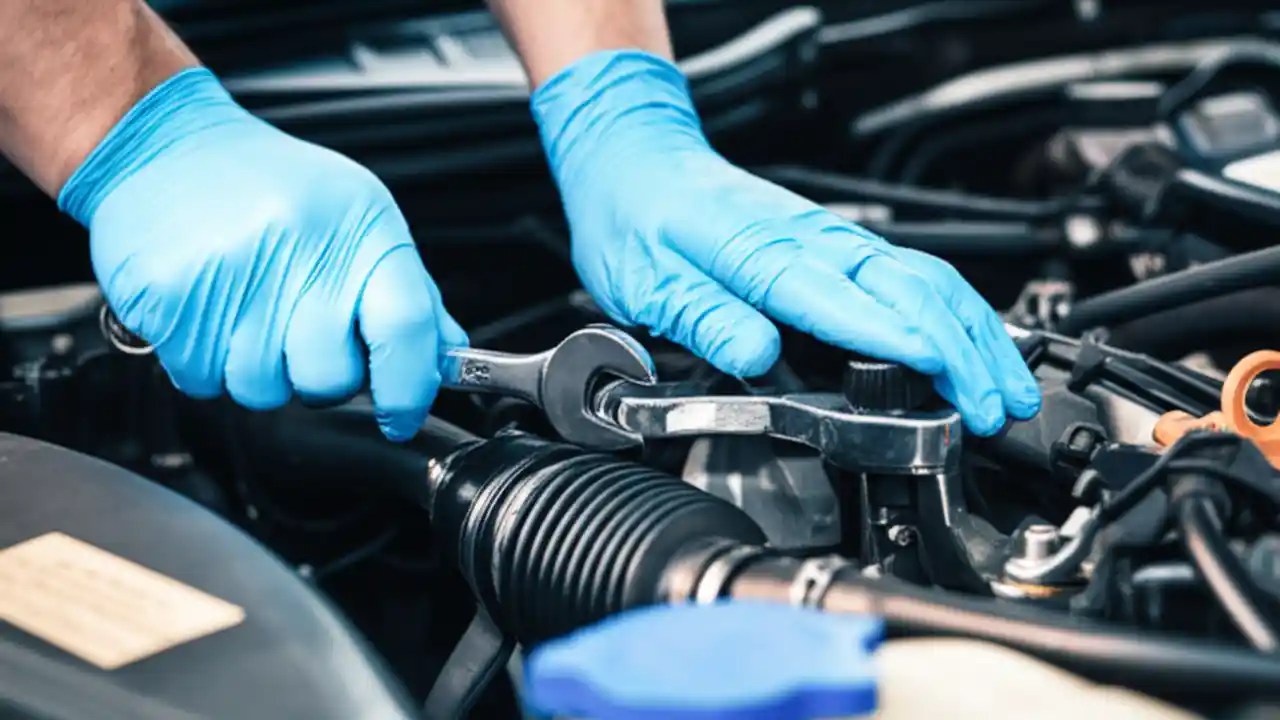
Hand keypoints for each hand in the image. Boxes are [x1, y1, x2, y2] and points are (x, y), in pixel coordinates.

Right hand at [60, 68, 466, 440]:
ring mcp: (232, 274)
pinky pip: (203, 380)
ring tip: (248, 315)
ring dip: (258, 372)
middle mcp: (300, 249)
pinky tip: (209, 313)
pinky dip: (206, 363)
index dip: (409, 387)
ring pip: (262, 391)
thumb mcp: (355, 215)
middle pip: (329, 378)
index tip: (400, 413)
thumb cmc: (265, 183)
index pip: (407, 327)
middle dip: (319, 378)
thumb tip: (444, 354)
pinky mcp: (172, 295)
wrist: (162, 143)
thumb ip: (407, 290)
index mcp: (359, 228)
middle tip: (299, 335)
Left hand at [532, 51, 1038, 434]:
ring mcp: (831, 238)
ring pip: (926, 281)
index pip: (847, 301)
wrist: (637, 160)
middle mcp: (811, 239)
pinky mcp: (835, 243)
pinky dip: (954, 312)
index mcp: (763, 251)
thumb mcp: (646, 280)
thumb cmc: (637, 218)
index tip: (949, 381)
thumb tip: (755, 356)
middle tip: (997, 409)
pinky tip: (974, 341)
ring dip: (975, 334)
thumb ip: (706, 320)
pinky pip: (911, 274)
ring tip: (1007, 386)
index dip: (902, 342)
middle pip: (912, 291)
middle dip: (966, 352)